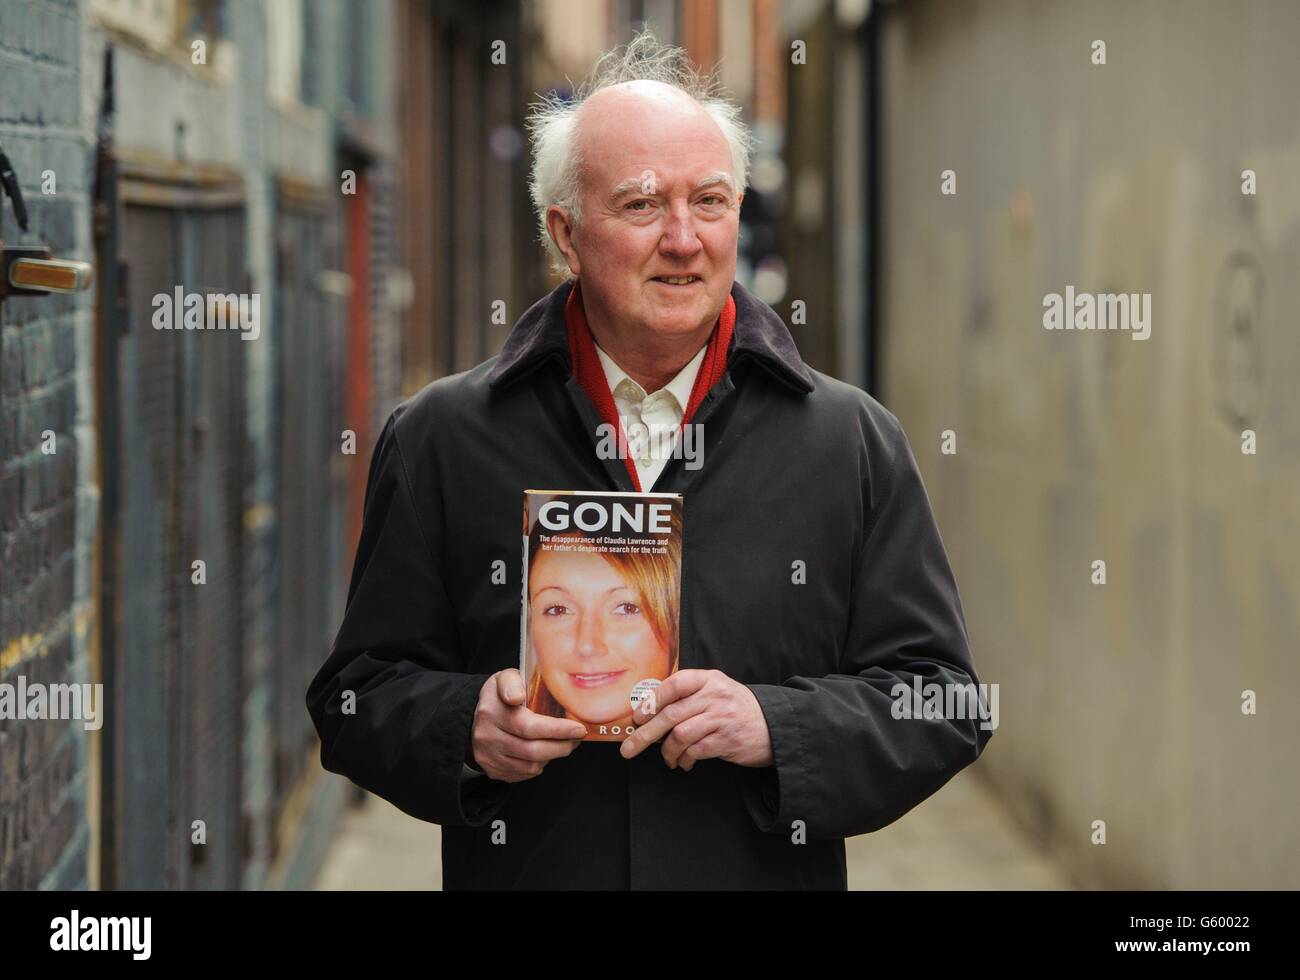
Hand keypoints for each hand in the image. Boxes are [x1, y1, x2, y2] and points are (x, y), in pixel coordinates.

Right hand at [469, 669, 586, 782]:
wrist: (474, 716)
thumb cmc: (500, 695)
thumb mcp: (505, 679)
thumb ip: (512, 683)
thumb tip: (517, 697)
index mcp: (491, 711)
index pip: (528, 726)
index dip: (557, 730)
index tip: (579, 728)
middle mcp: (486, 736)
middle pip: (532, 750)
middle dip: (561, 746)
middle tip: (577, 738)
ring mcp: (488, 756)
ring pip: (530, 766)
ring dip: (553, 756)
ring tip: (564, 744)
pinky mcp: (492, 770)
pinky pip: (523, 774)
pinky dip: (539, 765)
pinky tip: (545, 752)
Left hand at [619, 669, 773, 770]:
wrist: (774, 727)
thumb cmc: (736, 709)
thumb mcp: (716, 691)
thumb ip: (689, 694)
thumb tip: (649, 708)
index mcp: (709, 679)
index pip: (675, 683)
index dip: (652, 700)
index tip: (637, 717)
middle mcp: (715, 696)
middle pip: (671, 714)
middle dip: (645, 734)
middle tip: (629, 747)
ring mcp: (722, 718)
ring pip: (680, 734)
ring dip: (666, 751)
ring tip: (667, 758)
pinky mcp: (727, 740)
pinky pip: (695, 751)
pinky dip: (684, 759)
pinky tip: (684, 762)